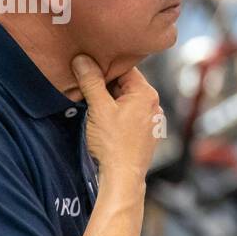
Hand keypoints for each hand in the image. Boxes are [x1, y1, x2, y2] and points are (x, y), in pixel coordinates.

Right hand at [70, 54, 161, 179]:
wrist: (123, 176)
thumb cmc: (114, 144)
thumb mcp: (98, 108)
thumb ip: (91, 81)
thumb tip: (82, 59)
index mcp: (146, 94)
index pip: (125, 68)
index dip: (104, 65)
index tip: (87, 66)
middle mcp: (153, 104)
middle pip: (125, 83)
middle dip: (105, 84)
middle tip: (85, 85)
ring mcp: (151, 119)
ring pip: (126, 99)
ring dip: (109, 99)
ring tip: (92, 103)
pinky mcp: (145, 132)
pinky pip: (129, 113)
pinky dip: (116, 112)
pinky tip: (102, 119)